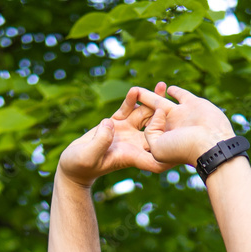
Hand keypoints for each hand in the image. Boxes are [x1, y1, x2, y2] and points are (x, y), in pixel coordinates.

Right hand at [57, 87, 174, 187]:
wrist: (73, 164)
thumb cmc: (80, 166)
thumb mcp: (88, 155)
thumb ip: (100, 142)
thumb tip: (109, 125)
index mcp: (132, 156)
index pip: (156, 159)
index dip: (169, 153)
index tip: (178, 140)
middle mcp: (134, 145)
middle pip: (157, 132)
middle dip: (168, 119)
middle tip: (177, 105)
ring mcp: (127, 133)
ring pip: (145, 116)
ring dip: (154, 101)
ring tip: (162, 85)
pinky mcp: (117, 124)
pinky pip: (128, 109)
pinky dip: (132, 99)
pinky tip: (136, 88)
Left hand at [136, 82, 235, 166]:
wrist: (211, 142)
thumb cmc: (184, 149)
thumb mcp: (156, 147)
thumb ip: (150, 131)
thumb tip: (156, 113)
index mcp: (160, 140)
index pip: (143, 129)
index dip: (131, 122)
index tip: (118, 119)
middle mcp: (170, 129)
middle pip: (149, 115)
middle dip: (140, 107)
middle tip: (130, 95)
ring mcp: (181, 116)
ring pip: (162, 103)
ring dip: (152, 96)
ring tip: (141, 90)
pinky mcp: (193, 105)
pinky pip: (180, 96)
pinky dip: (175, 92)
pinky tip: (168, 88)